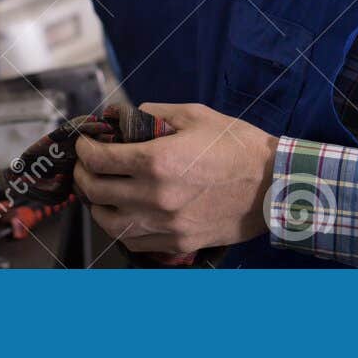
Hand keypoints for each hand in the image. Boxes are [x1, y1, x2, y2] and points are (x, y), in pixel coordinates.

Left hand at [73, 102, 277, 254]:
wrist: (273, 185)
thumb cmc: (237, 146)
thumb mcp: (195, 115)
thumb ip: (154, 114)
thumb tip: (125, 117)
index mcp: (157, 161)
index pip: (99, 159)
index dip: (84, 149)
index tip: (84, 143)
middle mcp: (155, 197)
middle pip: (96, 191)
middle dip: (84, 174)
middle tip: (86, 164)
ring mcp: (165, 225)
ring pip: (109, 222)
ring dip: (97, 204)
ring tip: (100, 190)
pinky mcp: (177, 243)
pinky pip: (133, 241)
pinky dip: (120, 227)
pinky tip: (124, 213)